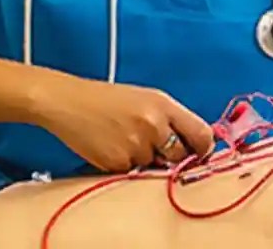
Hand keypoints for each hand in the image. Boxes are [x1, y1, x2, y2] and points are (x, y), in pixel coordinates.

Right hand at [30, 75, 213, 172]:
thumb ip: (170, 119)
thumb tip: (193, 144)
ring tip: (124, 140)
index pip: (200, 134)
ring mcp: (136, 145)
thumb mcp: (145, 99)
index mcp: (164, 105)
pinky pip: (133, 174)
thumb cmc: (107, 100)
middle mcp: (154, 125)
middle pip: (181, 156)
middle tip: (156, 148)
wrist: (68, 102)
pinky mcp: (118, 162)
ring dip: (145, 160)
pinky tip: (112, 148)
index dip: (204, 148)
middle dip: (174, 157)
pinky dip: (125, 166)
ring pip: (155, 167)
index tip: (201, 153)